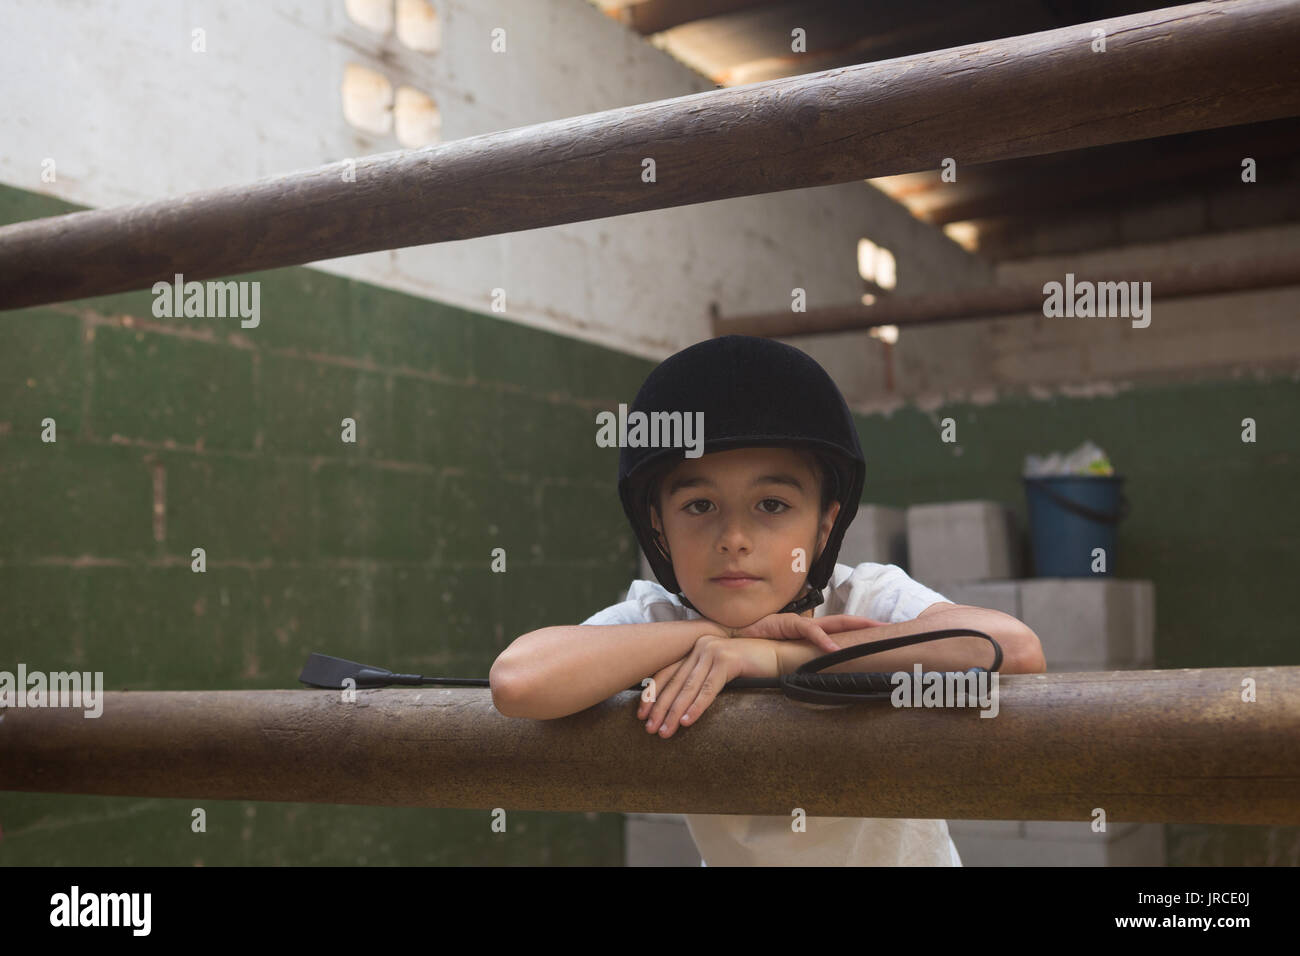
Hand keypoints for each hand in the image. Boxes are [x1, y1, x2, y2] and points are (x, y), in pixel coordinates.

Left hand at [636, 634, 777, 738]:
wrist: (780, 657)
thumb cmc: (751, 668)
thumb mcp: (719, 673)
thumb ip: (700, 680)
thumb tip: (677, 706)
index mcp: (696, 648)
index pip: (668, 671)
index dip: (653, 693)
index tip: (642, 714)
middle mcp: (701, 646)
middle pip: (674, 681)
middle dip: (660, 707)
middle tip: (649, 729)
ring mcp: (714, 650)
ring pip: (688, 687)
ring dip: (674, 712)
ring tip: (664, 731)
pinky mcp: (728, 659)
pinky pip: (709, 688)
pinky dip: (696, 707)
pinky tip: (687, 722)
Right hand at [727, 612, 887, 653]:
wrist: (726, 635)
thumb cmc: (750, 647)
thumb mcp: (778, 657)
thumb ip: (794, 665)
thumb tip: (809, 682)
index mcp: (806, 633)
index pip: (837, 631)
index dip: (857, 633)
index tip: (879, 638)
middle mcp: (805, 625)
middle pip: (843, 623)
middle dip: (866, 626)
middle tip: (888, 631)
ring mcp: (796, 622)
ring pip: (831, 623)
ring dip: (853, 629)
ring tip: (873, 638)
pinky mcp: (784, 622)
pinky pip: (806, 629)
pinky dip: (821, 639)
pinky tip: (833, 649)